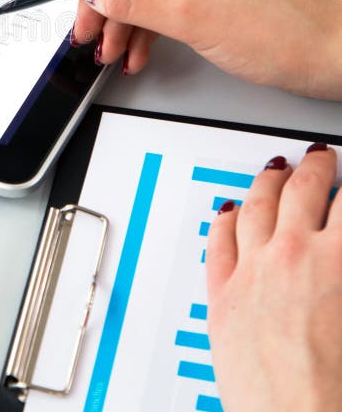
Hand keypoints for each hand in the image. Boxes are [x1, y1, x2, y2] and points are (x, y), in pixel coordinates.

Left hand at [207, 144, 341, 411]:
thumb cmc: (340, 392)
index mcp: (338, 262)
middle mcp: (292, 257)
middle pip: (301, 193)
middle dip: (316, 170)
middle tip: (322, 159)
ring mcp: (252, 272)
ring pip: (256, 207)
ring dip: (268, 182)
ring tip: (277, 169)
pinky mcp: (222, 295)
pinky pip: (218, 242)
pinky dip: (224, 219)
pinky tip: (227, 209)